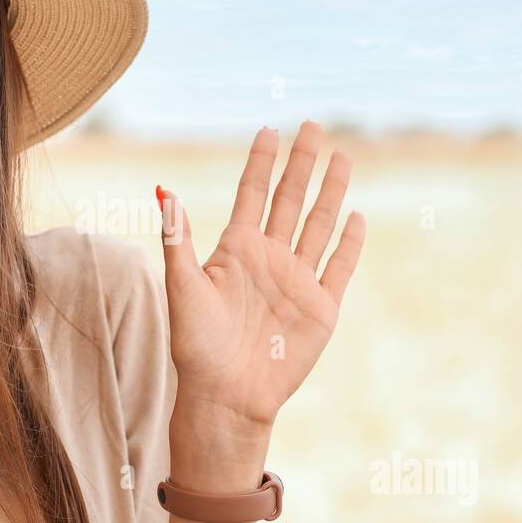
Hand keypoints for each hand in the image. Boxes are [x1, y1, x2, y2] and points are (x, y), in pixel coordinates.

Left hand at [157, 120, 365, 434]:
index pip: (252, 194)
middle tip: (313, 126)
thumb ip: (178, 240)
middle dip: (302, 163)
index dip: (261, 162)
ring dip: (330, 192)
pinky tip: (356, 216)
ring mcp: (297, 281)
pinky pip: (338, 268)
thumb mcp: (182, 288)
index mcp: (236, 250)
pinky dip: (349, 243)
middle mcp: (269, 259)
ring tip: (342, 158)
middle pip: (290, 200)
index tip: (269, 129)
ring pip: (319, 225)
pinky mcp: (321, 307)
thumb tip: (164, 191)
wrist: (227, 396)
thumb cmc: (197, 346)